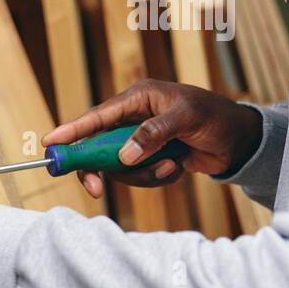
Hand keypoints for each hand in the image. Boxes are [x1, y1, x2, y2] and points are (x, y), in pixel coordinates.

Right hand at [42, 79, 262, 198]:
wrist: (239, 141)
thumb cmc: (215, 118)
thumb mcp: (187, 120)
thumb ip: (153, 133)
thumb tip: (123, 155)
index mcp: (139, 97)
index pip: (98, 115)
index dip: (72, 130)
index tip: (49, 143)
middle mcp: (135, 117)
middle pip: (99, 146)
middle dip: (102, 169)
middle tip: (97, 190)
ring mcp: (141, 140)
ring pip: (120, 167)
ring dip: (143, 174)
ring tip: (173, 164)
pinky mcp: (151, 158)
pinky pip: (139, 176)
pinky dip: (157, 177)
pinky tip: (179, 166)